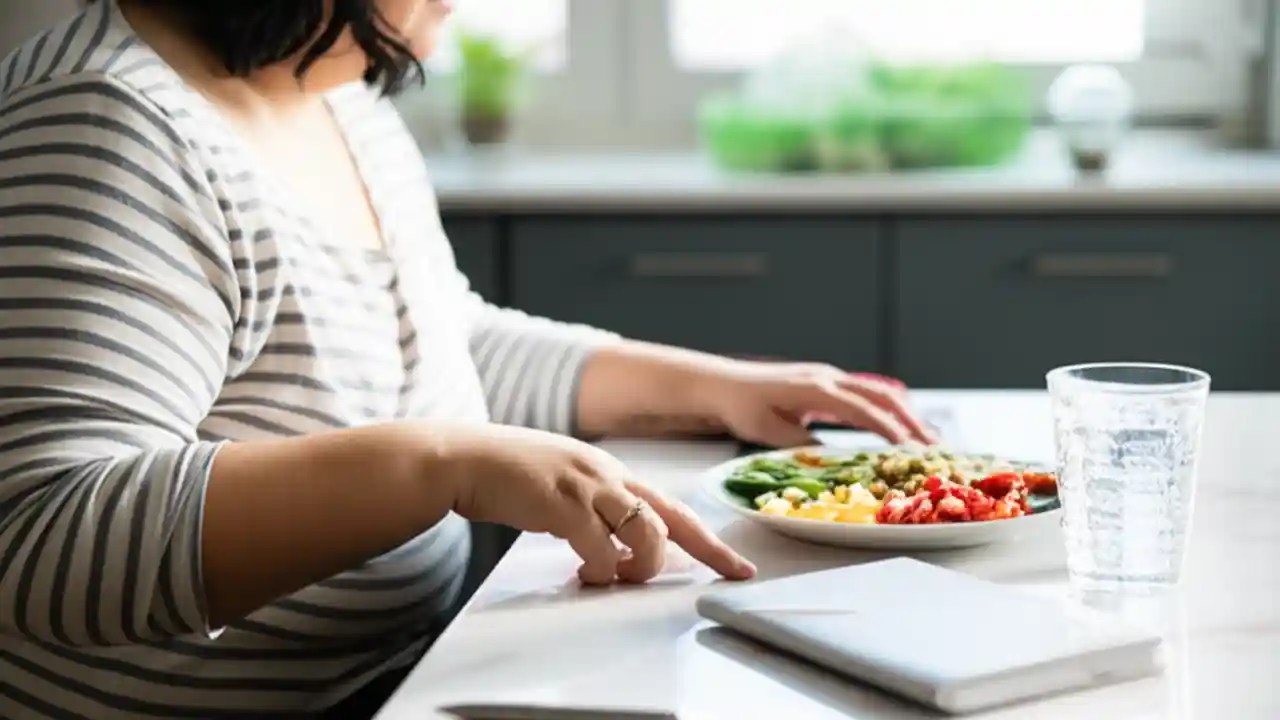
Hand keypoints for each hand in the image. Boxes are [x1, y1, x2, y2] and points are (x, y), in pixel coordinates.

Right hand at [446, 425, 755, 584]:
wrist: (463, 459)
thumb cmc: (508, 475)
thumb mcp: (564, 483)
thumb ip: (595, 509)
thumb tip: (617, 550)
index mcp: (611, 471)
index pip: (671, 505)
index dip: (708, 537)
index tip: (736, 563)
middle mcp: (607, 474)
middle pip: (673, 516)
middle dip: (708, 550)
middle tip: (726, 575)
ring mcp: (587, 486)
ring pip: (646, 532)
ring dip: (642, 566)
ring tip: (619, 577)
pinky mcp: (561, 503)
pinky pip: (601, 548)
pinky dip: (601, 570)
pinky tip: (584, 572)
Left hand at [702, 361, 937, 447]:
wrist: (723, 383)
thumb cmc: (742, 408)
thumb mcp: (770, 432)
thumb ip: (803, 443)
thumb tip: (832, 459)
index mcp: (815, 389)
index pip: (861, 408)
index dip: (887, 427)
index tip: (909, 446)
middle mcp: (827, 377)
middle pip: (880, 395)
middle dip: (909, 419)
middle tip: (933, 444)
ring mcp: (828, 377)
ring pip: (876, 391)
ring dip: (902, 413)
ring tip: (925, 437)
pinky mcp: (826, 382)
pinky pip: (863, 393)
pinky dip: (885, 409)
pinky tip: (898, 425)